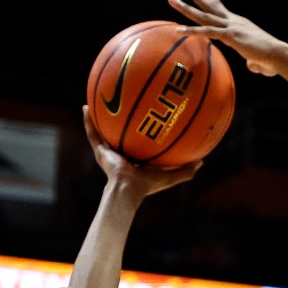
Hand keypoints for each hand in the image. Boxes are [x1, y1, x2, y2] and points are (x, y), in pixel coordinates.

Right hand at [83, 106, 200, 198]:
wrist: (128, 190)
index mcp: (135, 157)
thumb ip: (185, 169)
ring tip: (100, 97)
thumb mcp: (169, 175)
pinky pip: (92, 133)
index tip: (145, 112)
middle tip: (123, 98)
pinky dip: (88, 121)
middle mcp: (120, 152)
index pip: (137, 139)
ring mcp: (108, 151)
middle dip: (120, 116)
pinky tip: (85, 107)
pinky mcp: (99, 151)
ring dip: (100, 114)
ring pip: (102, 129)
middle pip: (119, 130)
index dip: (140, 127)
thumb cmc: (147, 185)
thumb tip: (202, 161)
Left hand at [167, 0, 287, 76]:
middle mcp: (234, 22)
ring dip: (186, 7)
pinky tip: (179, 29)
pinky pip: (207, 32)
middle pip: (210, 7)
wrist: (279, 55)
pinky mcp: (230, 36)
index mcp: (240, 25)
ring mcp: (231, 27)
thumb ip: (253, 62)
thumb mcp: (259, 60)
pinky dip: (192, 31)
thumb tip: (252, 66)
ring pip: (204, 16)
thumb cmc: (272, 61)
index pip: (224, 12)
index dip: (215, 2)